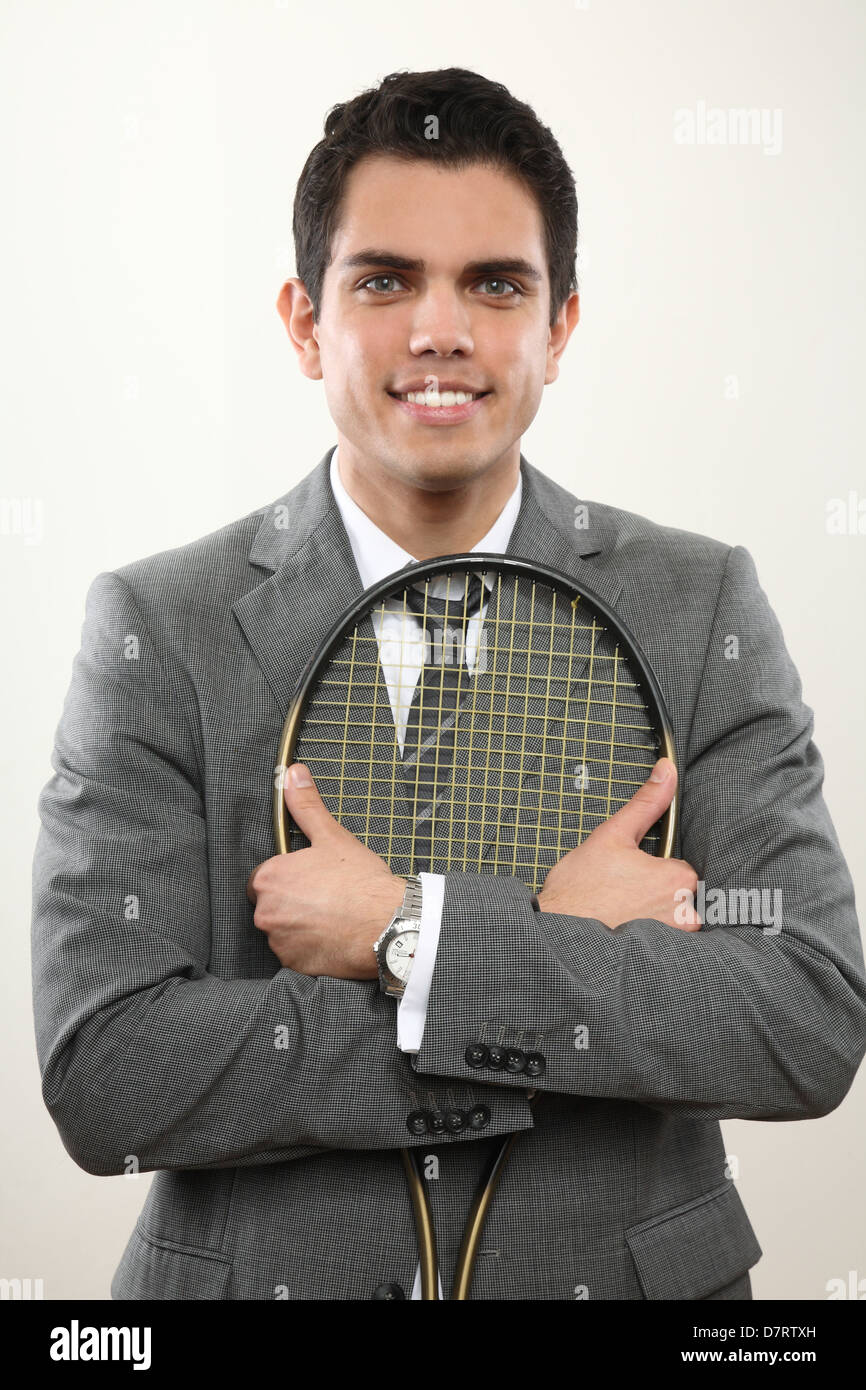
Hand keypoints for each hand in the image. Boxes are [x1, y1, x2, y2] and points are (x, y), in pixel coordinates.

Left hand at [245, 764, 406, 977]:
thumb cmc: (361, 881)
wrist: (388, 925)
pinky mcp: (294, 965)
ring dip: (300, 926)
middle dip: (293, 902)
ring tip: (332, 917)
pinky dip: (310, 948)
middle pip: (271, 906)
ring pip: (284, 930)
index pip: (264, 879)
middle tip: (325, 897)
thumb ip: (306, 806)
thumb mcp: (332, 837)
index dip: (288, 878)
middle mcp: (266, 913)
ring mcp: (279, 942)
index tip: (311, 880)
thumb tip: (292, 774)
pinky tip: (333, 936)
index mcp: (269, 878)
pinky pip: (296, 954)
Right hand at [535, 757, 701, 930]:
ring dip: (649, 917)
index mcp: (679, 879)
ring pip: (670, 920)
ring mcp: (672, 940)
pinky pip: (663, 944)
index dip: (652, 869)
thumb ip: (646, 804)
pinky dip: (646, 938)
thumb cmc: (580, 889)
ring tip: (618, 915)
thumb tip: (668, 770)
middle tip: (620, 896)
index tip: (629, 875)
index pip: (679, 869)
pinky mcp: (659, 960)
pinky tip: (622, 933)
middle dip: (652, 895)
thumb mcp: (612, 836)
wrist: (557, 934)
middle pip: (677, 896)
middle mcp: (685, 913)